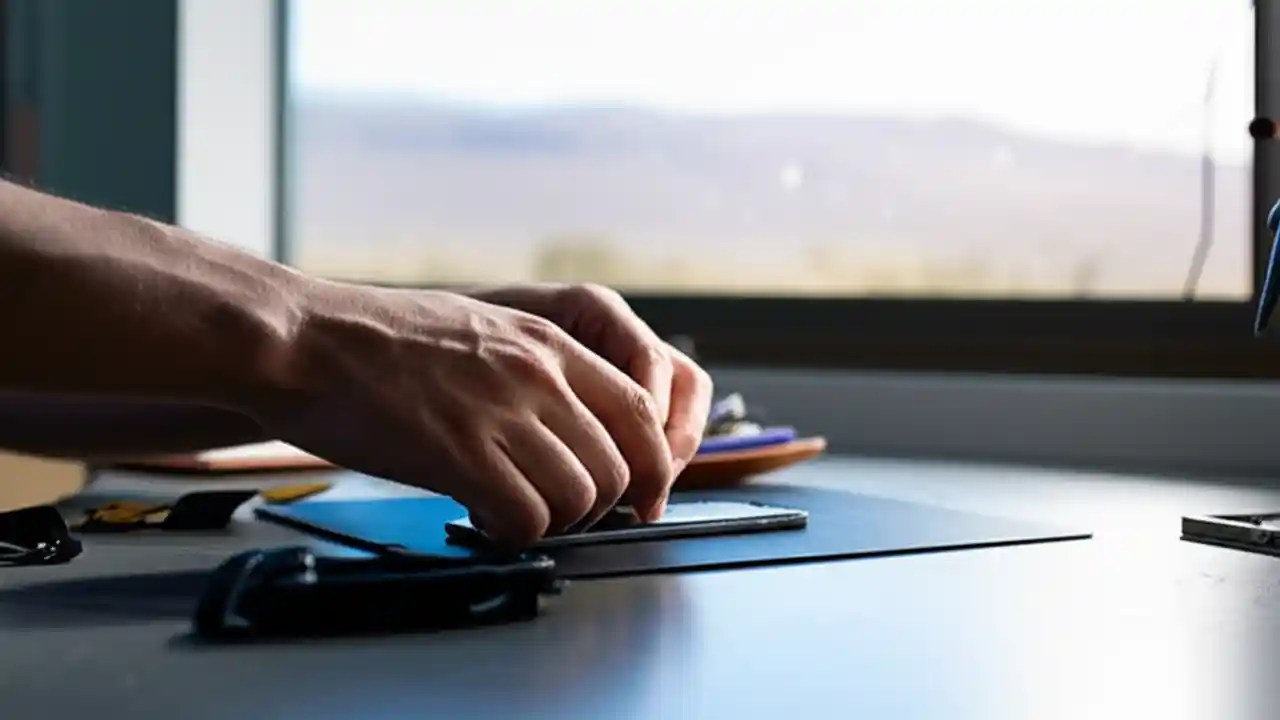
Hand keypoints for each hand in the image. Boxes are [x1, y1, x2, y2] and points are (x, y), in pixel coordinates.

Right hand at [244, 281, 672, 547]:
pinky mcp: (462, 454)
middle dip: (601, 507)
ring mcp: (502, 412)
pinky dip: (513, 535)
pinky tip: (481, 520)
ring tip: (512, 515)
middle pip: (620, 464)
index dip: (651, 464)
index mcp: (547, 340)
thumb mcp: (479, 330)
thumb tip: (568, 425)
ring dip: (554, 523)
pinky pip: (528, 519)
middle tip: (560, 517)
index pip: (640, 409)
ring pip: (582, 497)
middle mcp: (538, 373)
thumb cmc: (378, 341)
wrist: (304, 340)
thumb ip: (533, 370)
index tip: (640, 498)